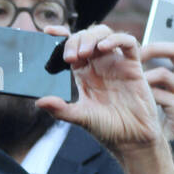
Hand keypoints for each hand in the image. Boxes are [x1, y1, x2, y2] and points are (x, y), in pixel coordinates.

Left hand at [35, 24, 162, 153]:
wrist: (131, 140)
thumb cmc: (108, 129)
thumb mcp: (80, 118)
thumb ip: (60, 109)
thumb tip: (39, 102)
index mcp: (84, 74)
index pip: (71, 47)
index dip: (61, 36)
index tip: (48, 32)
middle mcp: (100, 65)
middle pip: (86, 37)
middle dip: (75, 40)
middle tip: (70, 57)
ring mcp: (116, 64)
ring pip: (104, 34)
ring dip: (92, 37)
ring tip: (84, 53)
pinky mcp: (133, 67)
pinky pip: (128, 43)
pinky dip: (116, 39)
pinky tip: (104, 47)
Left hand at [139, 0, 173, 140]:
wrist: (169, 144)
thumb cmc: (158, 113)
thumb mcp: (157, 86)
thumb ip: (150, 66)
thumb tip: (129, 46)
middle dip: (158, 46)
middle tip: (138, 50)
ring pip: (166, 70)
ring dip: (147, 72)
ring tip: (135, 80)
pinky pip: (159, 93)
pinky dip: (146, 95)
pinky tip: (142, 103)